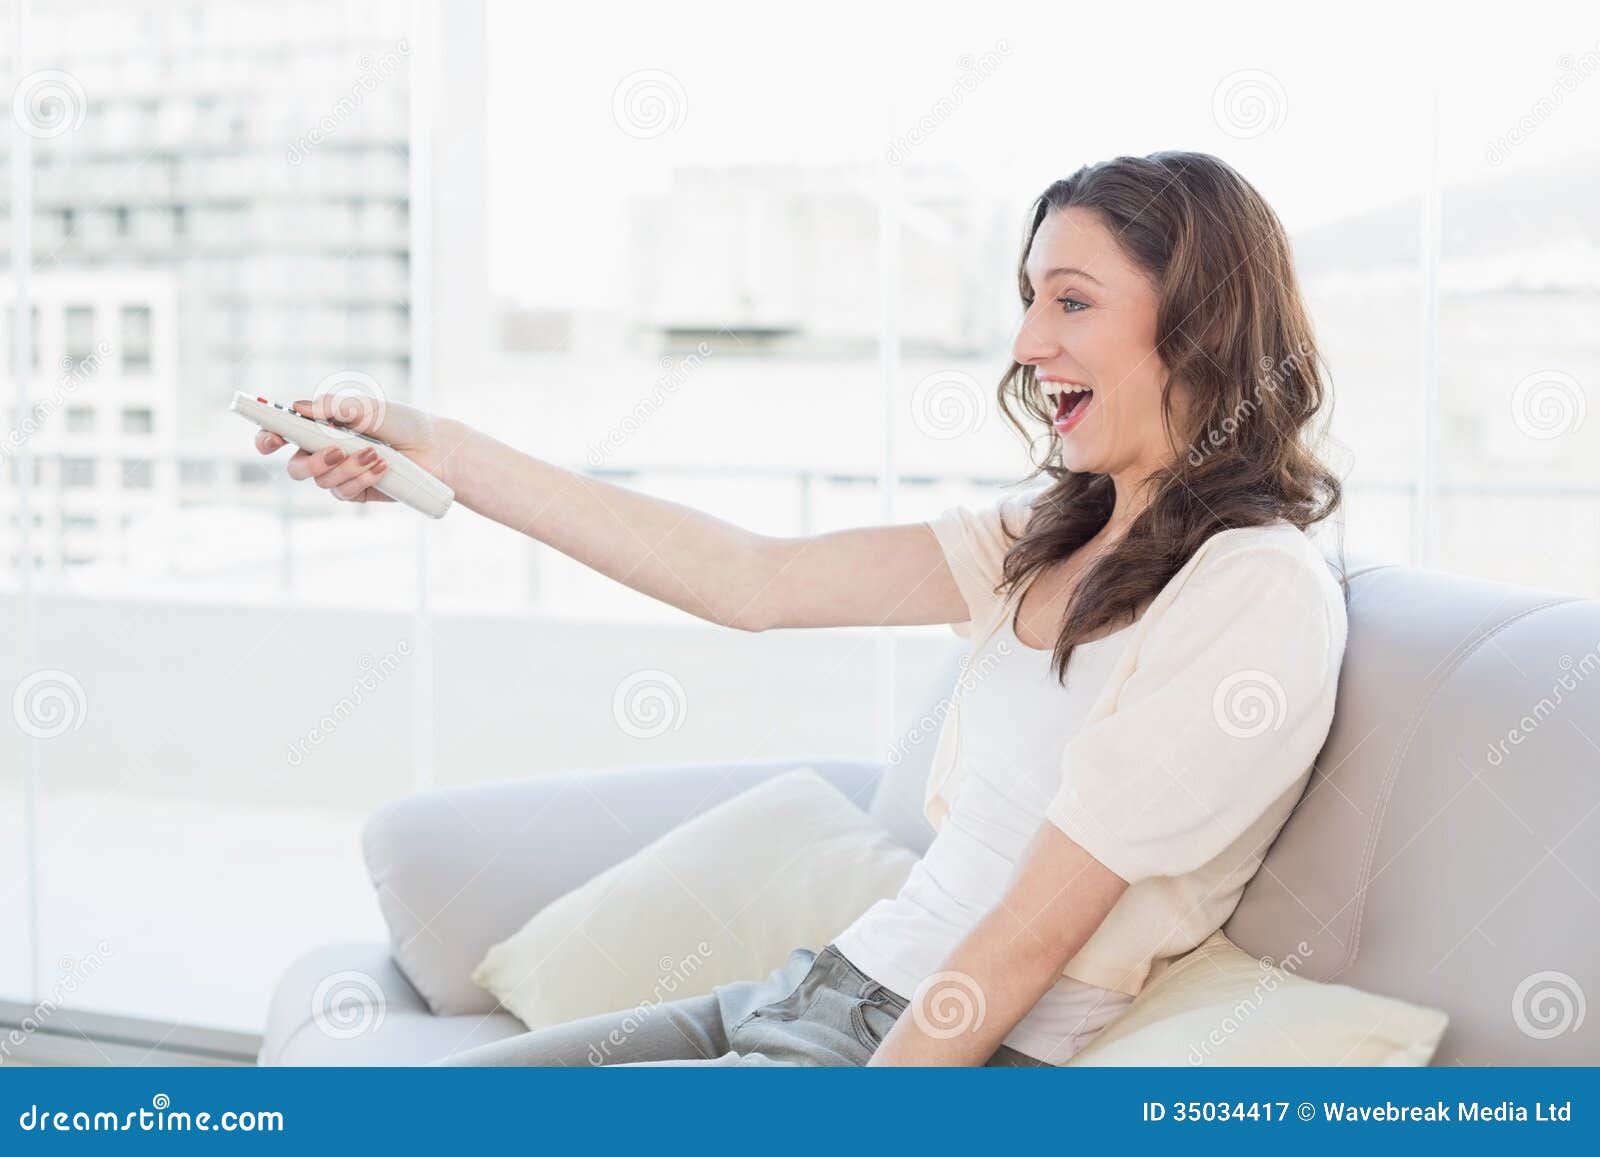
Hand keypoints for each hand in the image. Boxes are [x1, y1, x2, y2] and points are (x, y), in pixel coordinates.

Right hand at [253, 396, 456, 503]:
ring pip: (321, 481)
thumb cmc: (402, 422)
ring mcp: (339, 474)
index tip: (271, 441)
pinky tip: (382, 467)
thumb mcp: (367, 408)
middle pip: (294, 467)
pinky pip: (343, 492)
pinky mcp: (356, 491)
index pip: (283, 433)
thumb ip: (334, 408)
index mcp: (321, 427)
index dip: (268, 438)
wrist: (435, 448)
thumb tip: (301, 407)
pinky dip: (361, 479)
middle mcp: (325, 451)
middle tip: (334, 451)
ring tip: (375, 454)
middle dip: (310, 462)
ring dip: (347, 468)